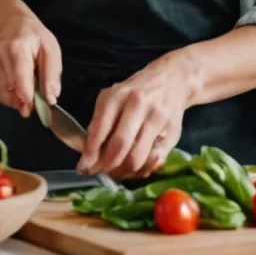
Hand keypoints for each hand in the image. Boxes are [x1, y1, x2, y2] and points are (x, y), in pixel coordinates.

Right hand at [0, 1, 61, 117]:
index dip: (28, 99)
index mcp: (18, 48)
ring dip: (12, 100)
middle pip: (8, 90)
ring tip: (23, 95)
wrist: (4, 18)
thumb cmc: (31, 34)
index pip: (20, 82)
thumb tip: (50, 98)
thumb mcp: (50, 47)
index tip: (34, 107)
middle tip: (31, 104)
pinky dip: (2, 95)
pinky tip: (11, 89)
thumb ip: (52, 74)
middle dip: (21, 102)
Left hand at [79, 51, 199, 178]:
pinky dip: (140, 171)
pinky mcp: (172, 134)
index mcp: (118, 95)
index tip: (83, 167)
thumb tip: (89, 156)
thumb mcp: (113, 97)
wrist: (172, 80)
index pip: (100, 130)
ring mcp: (158, 120)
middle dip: (105, 166)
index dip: (90, 153)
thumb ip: (100, 123)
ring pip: (137, 158)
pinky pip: (153, 161)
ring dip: (122, 172)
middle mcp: (139, 105)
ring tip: (113, 174)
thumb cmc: (136, 91)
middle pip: (120, 146)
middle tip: (97, 172)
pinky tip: (132, 170)